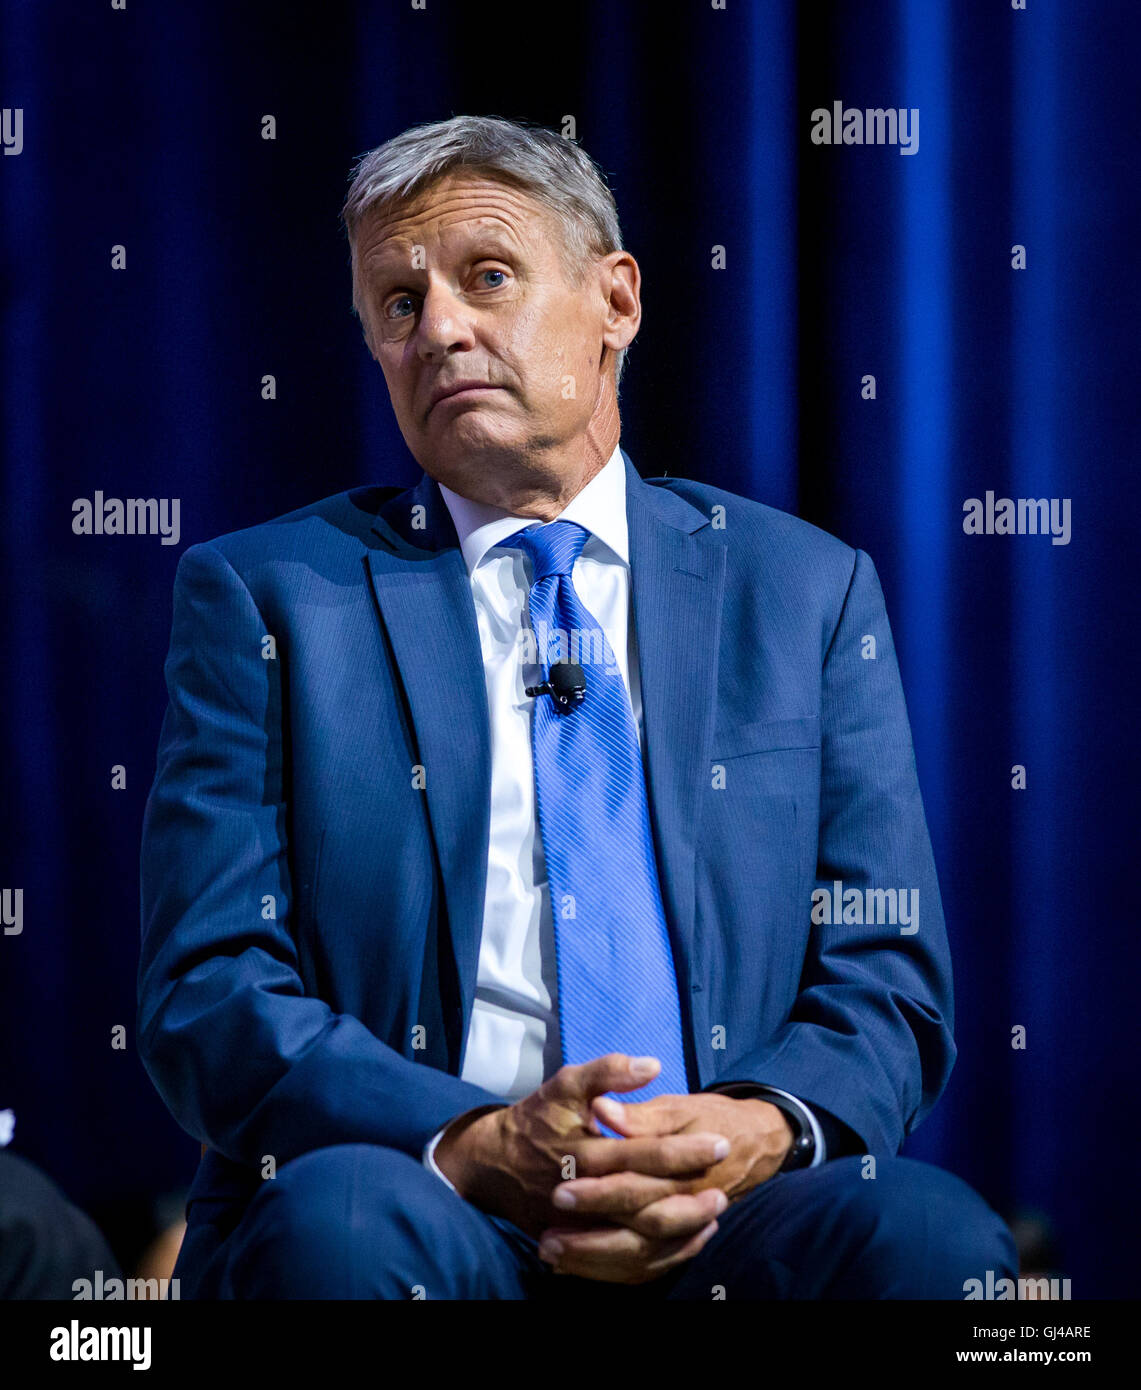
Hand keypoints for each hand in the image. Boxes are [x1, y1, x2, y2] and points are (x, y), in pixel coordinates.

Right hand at [434, 1054, 732, 1248]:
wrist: (493, 1164)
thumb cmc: (534, 1118)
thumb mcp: (565, 1085)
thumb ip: (607, 1072)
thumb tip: (651, 1065)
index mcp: (584, 1151)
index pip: (643, 1153)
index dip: (684, 1149)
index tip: (720, 1142)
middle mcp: (585, 1193)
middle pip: (646, 1201)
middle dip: (689, 1193)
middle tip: (724, 1185)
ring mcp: (581, 1226)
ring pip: (638, 1238)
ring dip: (680, 1227)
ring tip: (715, 1211)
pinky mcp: (580, 1244)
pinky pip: (625, 1261)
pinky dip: (660, 1252)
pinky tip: (687, 1237)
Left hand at [536, 1088, 793, 1282]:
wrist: (755, 1142)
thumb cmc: (709, 1117)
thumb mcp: (677, 1106)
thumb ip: (640, 1113)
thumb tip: (601, 1109)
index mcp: (685, 1168)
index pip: (635, 1183)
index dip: (597, 1191)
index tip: (557, 1191)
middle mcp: (686, 1203)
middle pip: (636, 1227)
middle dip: (590, 1236)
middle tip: (547, 1236)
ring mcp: (685, 1227)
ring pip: (641, 1256)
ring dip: (595, 1260)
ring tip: (551, 1253)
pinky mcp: (680, 1239)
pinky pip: (648, 1268)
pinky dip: (612, 1271)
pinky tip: (576, 1268)